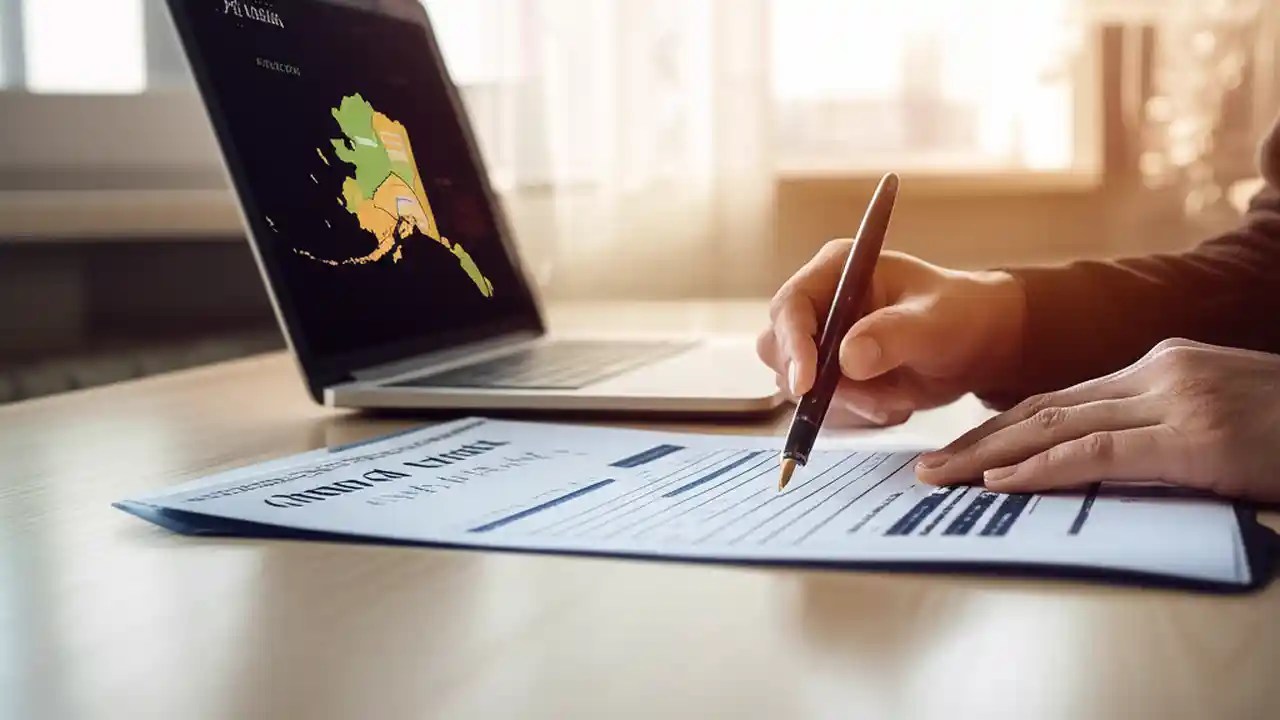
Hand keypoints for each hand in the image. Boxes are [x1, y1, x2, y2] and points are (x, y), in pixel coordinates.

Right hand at [757, 245, 1026, 425]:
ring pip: (796, 384)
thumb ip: (894, 335)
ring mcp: (819, 340)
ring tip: (896, 397)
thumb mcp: (935, 323)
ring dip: (844, 402)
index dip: (793, 345)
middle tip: (864, 399)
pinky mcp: (827, 374)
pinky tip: (892, 400)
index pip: (791, 305)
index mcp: (837, 270)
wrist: (974, 347)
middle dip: (814, 381)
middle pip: (777, 347)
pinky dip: (854, 412)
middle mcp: (819, 302)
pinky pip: (819, 405)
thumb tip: (849, 359)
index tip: (807, 384)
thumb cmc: (959, 318)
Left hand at [916, 339, 1279, 501]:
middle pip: (1044, 407)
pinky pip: (1097, 453)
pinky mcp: (1194, 438)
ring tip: (940, 478)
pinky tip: (999, 483)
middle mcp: (1158, 372)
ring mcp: (1176, 400)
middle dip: (977, 441)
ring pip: (1056, 427)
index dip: (1000, 424)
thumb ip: (1160, 425)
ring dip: (988, 457)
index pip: (1061, 397)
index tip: (958, 450)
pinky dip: (1039, 468)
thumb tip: (1103, 454)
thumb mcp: (1219, 415)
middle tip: (926, 466)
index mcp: (1161, 365)